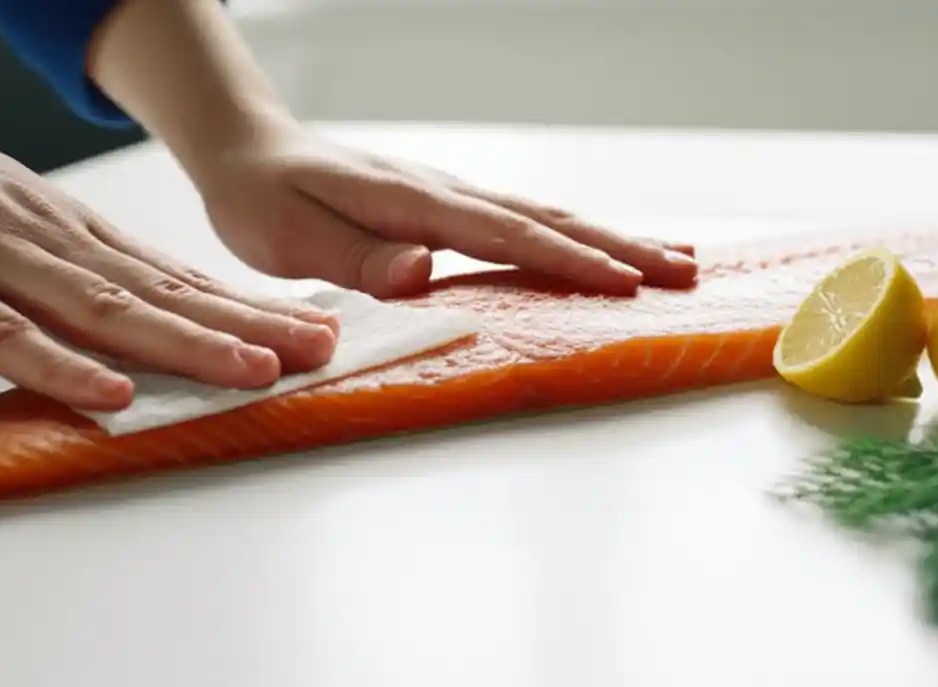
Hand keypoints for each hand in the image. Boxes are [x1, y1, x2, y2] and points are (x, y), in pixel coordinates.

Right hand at [0, 89, 337, 410]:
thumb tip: (147, 320)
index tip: (314, 330)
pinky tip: (112, 392)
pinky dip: (57, 365)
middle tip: (319, 351)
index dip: (249, 308)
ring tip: (255, 370)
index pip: (179, 278)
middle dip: (247, 325)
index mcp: (73, 233)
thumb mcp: (19, 222)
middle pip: (164, 293)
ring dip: (185, 344)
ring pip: (103, 309)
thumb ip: (78, 270)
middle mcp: (50, 242)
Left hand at [188, 113, 698, 297]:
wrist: (251, 150)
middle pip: (549, 219)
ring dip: (612, 239)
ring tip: (674, 259)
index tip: (626, 284)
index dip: (568, 260)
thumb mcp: (288, 236)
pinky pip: (527, 220)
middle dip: (620, 248)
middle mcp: (446, 193)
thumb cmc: (262, 198)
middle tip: (686, 272)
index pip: (506, 235)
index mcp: (415, 204)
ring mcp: (454, 194)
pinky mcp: (451, 204)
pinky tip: (602, 247)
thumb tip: (426, 268)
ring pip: (548, 216)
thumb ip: (357, 255)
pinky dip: (576, 234)